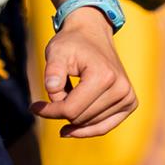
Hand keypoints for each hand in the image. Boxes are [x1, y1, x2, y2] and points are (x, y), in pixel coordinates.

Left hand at [34, 6, 136, 136]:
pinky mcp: (130, 103)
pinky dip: (87, 130)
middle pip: (79, 119)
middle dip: (61, 111)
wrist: (93, 34)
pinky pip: (104, 127)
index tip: (34, 106)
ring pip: (89, 125)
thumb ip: (52, 71)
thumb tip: (52, 89)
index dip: (48, 111)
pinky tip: (71, 129)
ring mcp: (128, 97)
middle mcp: (121, 88)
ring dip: (73, 116)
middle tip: (55, 94)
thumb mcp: (56, 52)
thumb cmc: (72, 43)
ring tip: (68, 97)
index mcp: (104, 76)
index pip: (70, 110)